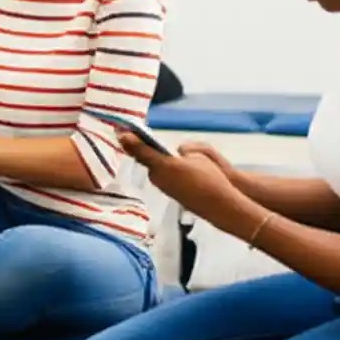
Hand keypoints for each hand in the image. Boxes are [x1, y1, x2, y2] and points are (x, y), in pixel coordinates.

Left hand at [120, 133, 250, 229]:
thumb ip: (184, 151)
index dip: (131, 140)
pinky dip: (165, 170)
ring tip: (161, 152)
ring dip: (156, 161)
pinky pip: (162, 177)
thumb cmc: (211, 178)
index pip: (142, 150)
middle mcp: (158, 177)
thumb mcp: (200, 156)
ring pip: (155, 169)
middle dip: (146, 150)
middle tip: (141, 137)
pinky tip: (175, 168)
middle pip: (147, 159)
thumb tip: (177, 152)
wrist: (219, 206)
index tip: (120, 133)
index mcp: (164, 165)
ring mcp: (163, 187)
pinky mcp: (169, 194)